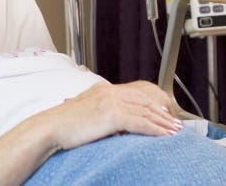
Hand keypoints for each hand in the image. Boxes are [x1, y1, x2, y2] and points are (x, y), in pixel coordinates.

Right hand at [41, 81, 181, 149]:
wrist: (49, 128)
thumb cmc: (61, 127)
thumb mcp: (84, 114)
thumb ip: (100, 114)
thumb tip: (112, 125)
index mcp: (103, 90)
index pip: (135, 96)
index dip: (152, 105)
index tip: (164, 113)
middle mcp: (109, 92)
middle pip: (143, 102)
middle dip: (162, 113)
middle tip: (176, 123)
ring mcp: (111, 102)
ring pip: (145, 112)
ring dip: (162, 122)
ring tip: (175, 131)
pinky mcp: (112, 114)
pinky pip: (139, 122)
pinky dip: (155, 129)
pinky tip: (164, 135)